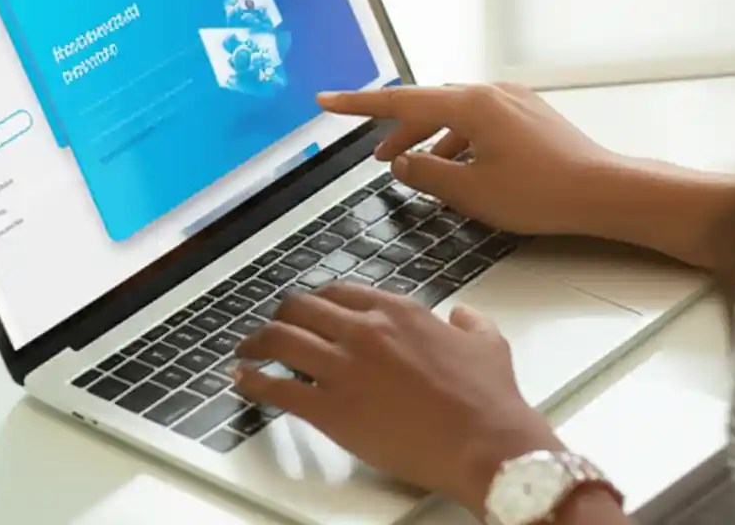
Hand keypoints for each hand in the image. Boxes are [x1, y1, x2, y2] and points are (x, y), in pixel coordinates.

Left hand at [234, 283, 561, 514]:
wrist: (485, 443)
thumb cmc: (488, 401)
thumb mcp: (489, 345)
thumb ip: (471, 323)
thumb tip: (464, 315)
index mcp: (399, 312)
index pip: (339, 292)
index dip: (316, 300)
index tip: (308, 310)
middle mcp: (365, 331)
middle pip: (301, 308)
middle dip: (280, 316)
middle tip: (271, 329)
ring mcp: (345, 369)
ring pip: (281, 340)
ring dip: (256, 344)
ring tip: (246, 352)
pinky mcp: (331, 410)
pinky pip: (278, 389)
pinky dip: (254, 383)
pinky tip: (245, 383)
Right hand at [318, 83, 616, 234]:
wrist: (603, 192)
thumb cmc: (542, 193)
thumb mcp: (471, 192)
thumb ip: (426, 174)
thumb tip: (402, 162)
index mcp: (471, 105)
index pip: (400, 102)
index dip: (359, 105)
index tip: (327, 100)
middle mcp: (491, 93)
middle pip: (429, 106)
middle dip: (399, 132)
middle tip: (378, 161)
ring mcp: (513, 101)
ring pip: (456, 115)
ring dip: (431, 140)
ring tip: (418, 170)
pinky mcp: (529, 115)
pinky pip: (481, 121)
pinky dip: (460, 141)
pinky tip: (460, 169)